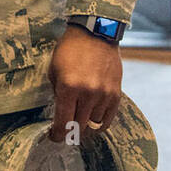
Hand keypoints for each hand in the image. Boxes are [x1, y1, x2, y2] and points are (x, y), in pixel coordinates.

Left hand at [47, 24, 122, 142]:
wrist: (96, 34)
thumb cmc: (69, 50)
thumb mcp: (54, 70)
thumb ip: (57, 92)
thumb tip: (59, 112)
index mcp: (69, 87)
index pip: (63, 122)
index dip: (57, 134)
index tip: (54, 137)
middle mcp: (88, 94)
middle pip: (79, 127)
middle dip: (69, 133)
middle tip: (64, 132)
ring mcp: (104, 95)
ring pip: (94, 125)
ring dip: (84, 128)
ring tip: (78, 126)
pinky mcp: (116, 94)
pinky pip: (108, 119)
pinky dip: (99, 124)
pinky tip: (91, 121)